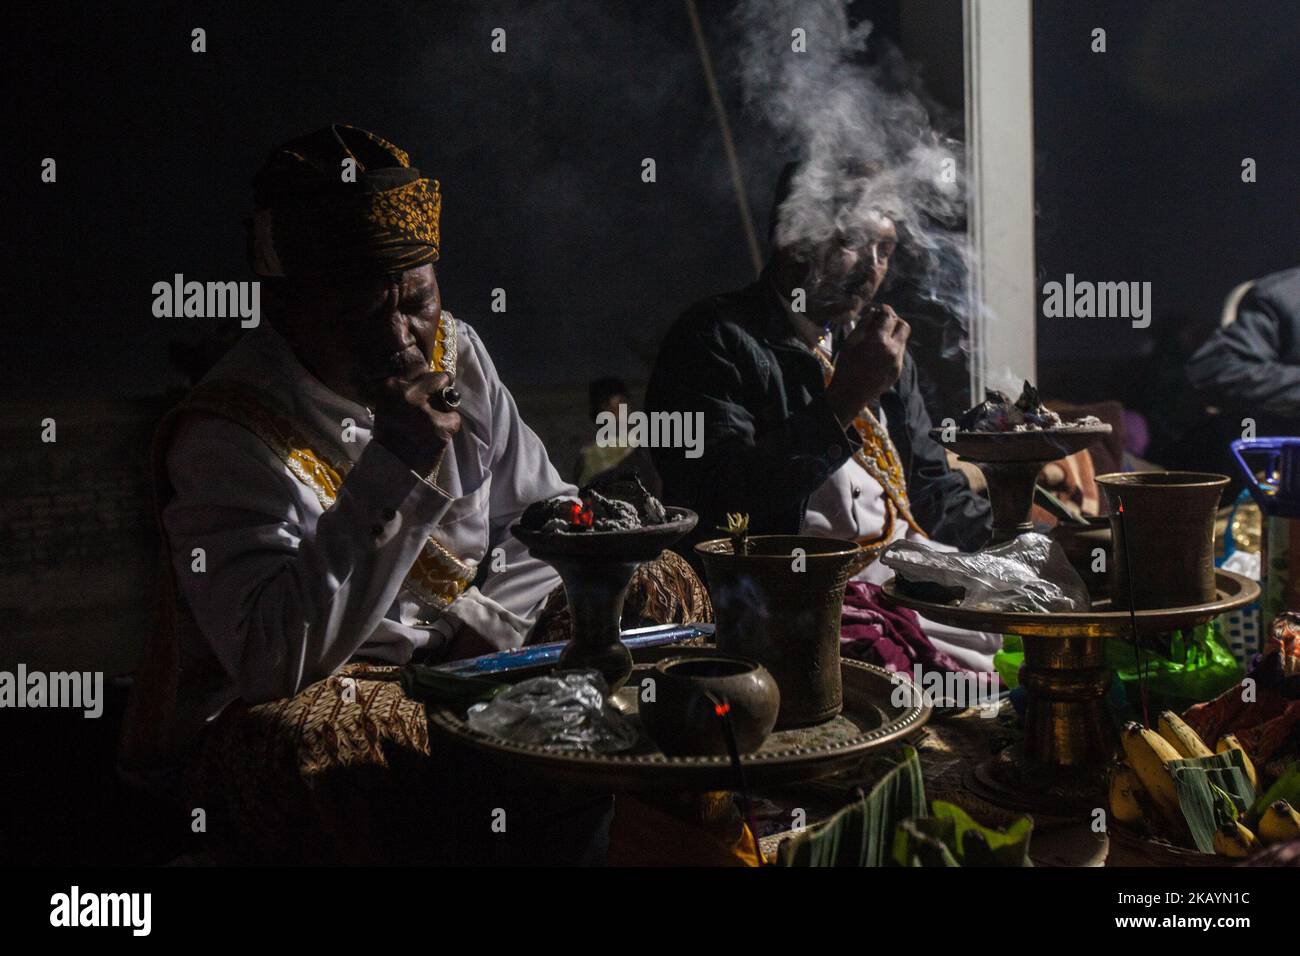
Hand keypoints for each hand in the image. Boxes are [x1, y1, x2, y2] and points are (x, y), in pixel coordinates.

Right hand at [372, 371, 461, 476]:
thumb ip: (403, 392)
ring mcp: (425, 410)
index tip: (427, 392)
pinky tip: (436, 438)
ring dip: (444, 411)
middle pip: (440, 378)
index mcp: (392, 387)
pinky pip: (454, 419)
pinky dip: (449, 428)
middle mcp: (408, 394)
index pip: (421, 371)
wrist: (390, 467)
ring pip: (449, 399)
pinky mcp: (439, 426)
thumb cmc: (389, 437)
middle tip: (436, 404)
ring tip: (431, 426)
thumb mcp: (387, 407)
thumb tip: (426, 378)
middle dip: (442, 390)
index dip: (428, 382)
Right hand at [824, 304, 908, 422]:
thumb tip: (874, 312)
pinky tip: (878, 354)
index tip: (879, 309)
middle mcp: (893, 349)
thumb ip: (864, 324)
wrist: (850, 394)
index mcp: (879, 340)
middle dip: (895, 321)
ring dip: (893, 335)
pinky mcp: (898, 371)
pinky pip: (899, 354)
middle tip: (883, 322)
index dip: (884, 310)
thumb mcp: (850, 342)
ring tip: (879, 339)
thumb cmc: (846, 366)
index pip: (889, 316)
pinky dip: (891, 349)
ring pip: (902, 340)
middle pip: (903, 326)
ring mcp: (897, 361)